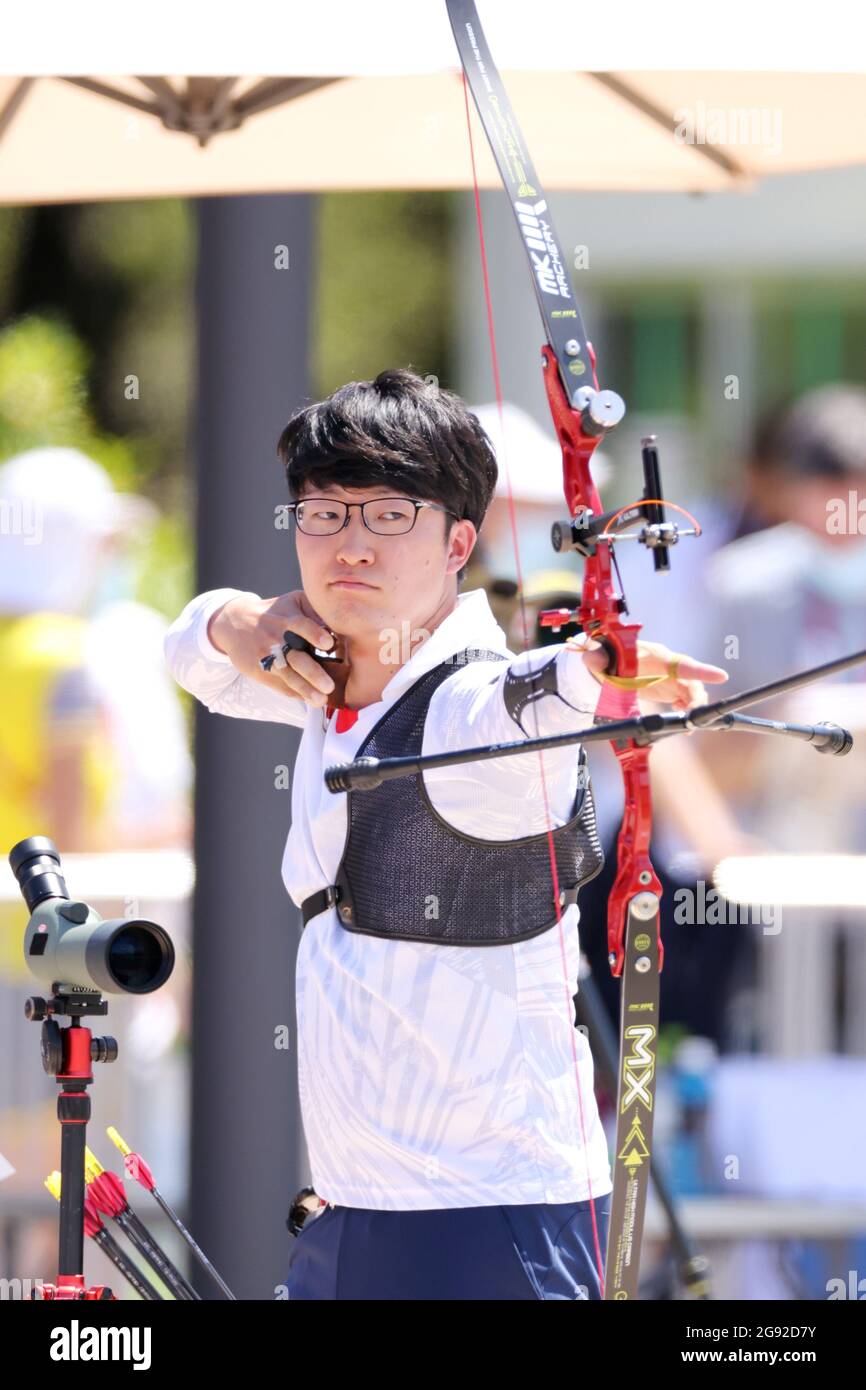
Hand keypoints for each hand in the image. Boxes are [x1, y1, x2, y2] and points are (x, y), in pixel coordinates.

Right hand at [208, 591, 349, 706]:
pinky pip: (281, 685)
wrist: (235, 622)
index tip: (329, 643)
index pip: (301, 626)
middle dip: (312, 673)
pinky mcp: (262, 672)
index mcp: (287, 620)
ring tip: (321, 699)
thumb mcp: (292, 601)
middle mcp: (277, 640)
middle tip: (329, 685)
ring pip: (288, 676)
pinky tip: (310, 700)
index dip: (315, 634)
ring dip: (305, 689)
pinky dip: (296, 693)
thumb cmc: (275, 612)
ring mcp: (269, 658)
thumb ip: (314, 609)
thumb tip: (338, 625)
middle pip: (296, 658)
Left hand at [578, 637, 727, 710]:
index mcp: (653, 656)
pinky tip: (680, 719)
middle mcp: (666, 665)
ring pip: (692, 692)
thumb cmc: (605, 658)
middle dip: (697, 700)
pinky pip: (686, 699)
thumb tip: (591, 657)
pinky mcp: (668, 688)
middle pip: (692, 681)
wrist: (604, 663)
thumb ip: (596, 658)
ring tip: (685, 725)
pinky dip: (686, 710)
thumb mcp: (599, 658)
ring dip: (692, 708)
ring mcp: (669, 677)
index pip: (681, 662)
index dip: (702, 670)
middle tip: (692, 720)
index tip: (721, 676)